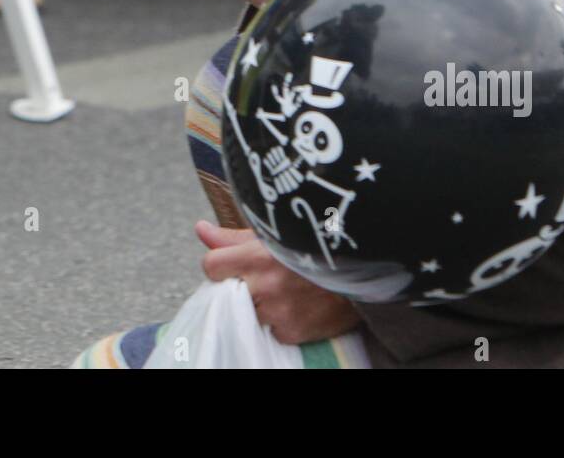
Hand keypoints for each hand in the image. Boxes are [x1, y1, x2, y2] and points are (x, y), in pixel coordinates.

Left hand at [197, 221, 361, 345]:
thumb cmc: (316, 242)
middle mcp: (264, 285)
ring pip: (248, 313)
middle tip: (262, 277)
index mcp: (257, 255)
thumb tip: (200, 229)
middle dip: (239, 285)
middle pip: (225, 293)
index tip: (235, 263)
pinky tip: (297, 305)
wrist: (363, 266)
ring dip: (259, 305)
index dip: (221, 263)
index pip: (211, 265)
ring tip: (283, 290)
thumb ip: (234, 237)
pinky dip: (279, 321)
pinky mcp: (291, 333)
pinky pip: (271, 330)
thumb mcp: (276, 232)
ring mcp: (277, 312)